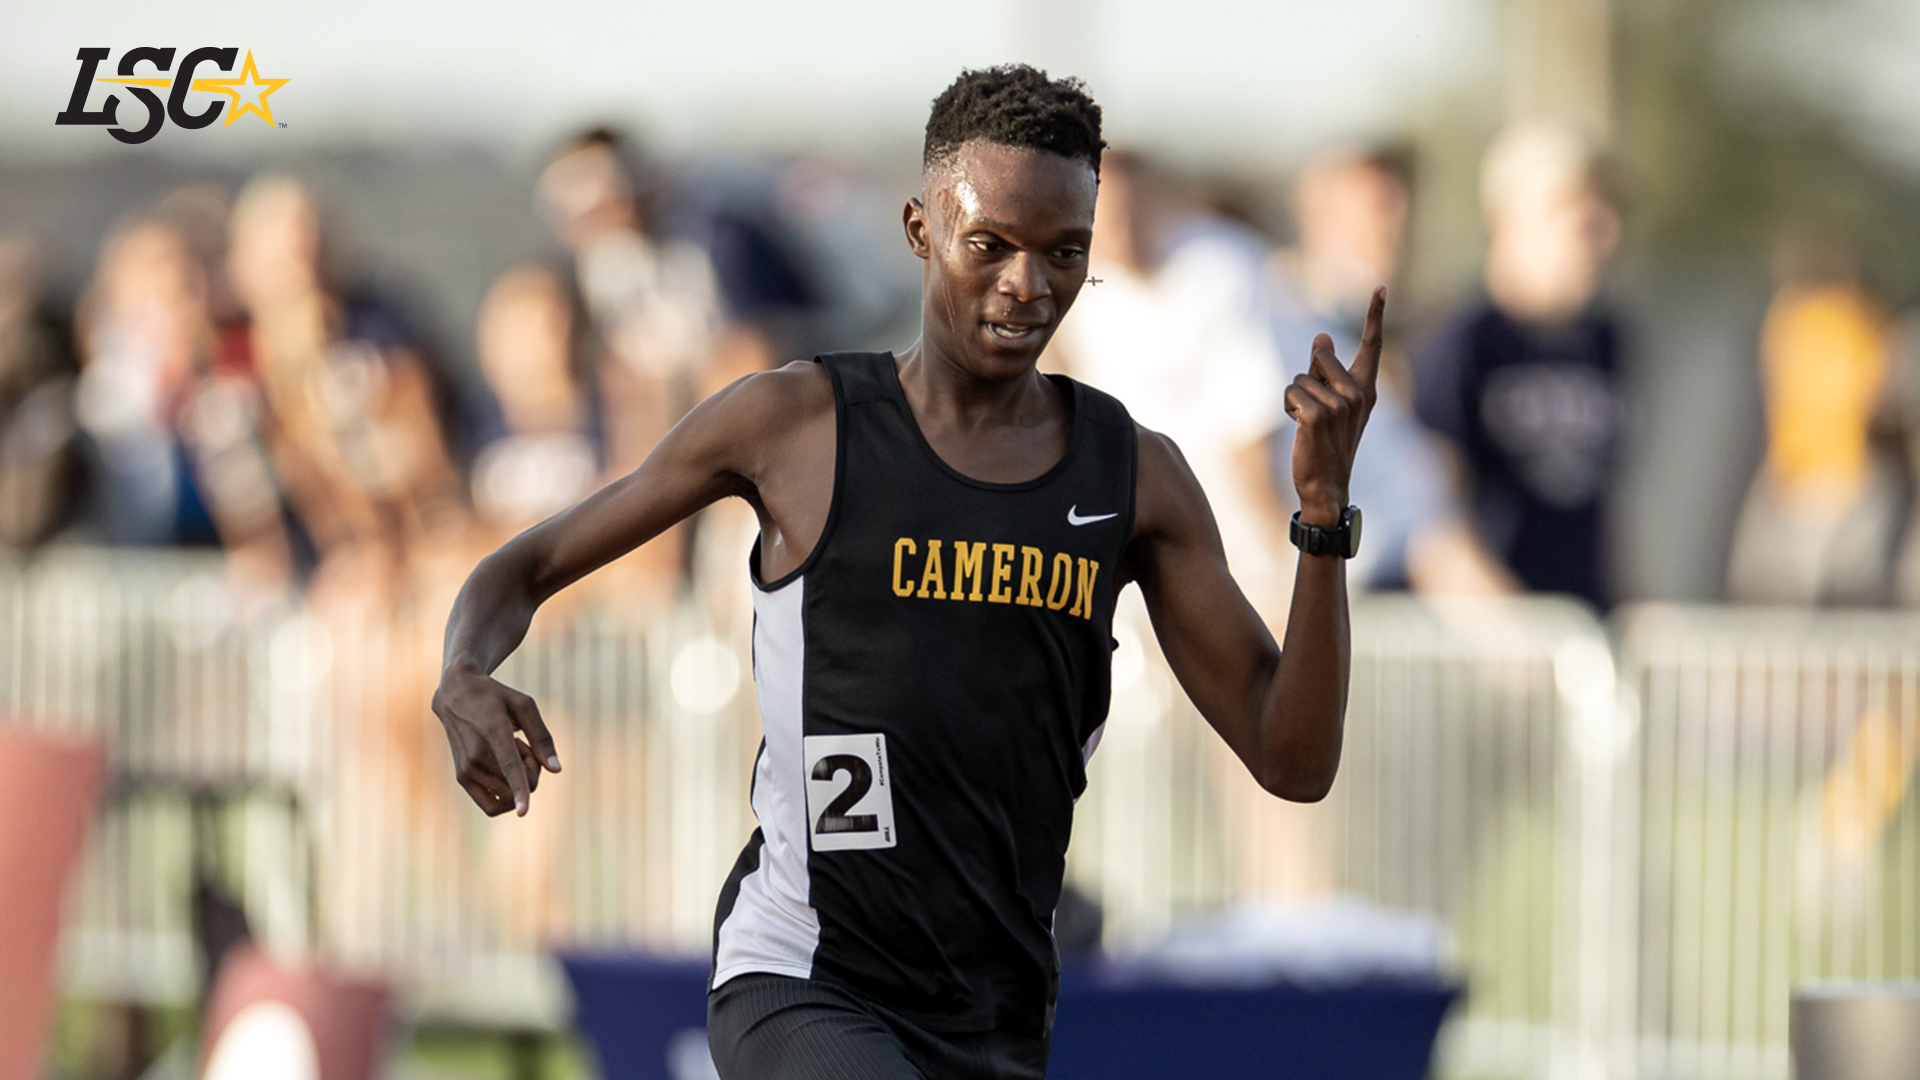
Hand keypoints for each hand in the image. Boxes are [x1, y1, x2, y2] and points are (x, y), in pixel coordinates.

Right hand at [431, 662, 561, 816]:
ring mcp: (466, 769)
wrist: (456, 695)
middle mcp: (476, 755)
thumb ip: (542, 737)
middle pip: (519, 783)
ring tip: (509, 752)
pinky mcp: (462, 778)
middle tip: (523, 745)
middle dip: (531, 769)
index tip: (524, 811)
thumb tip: (556, 770)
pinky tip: (503, 771)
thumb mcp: (525, 705)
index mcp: (494, 732)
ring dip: (518, 779)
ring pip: (508, 795)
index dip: (520, 790)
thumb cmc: (495, 697)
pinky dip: (506, 795)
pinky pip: (491, 806)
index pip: (509, 767)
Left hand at [1284, 287, 1382, 526]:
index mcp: (1366, 389)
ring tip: (1307, 423)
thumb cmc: (1327, 443)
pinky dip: (1287, 408)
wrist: (1326, 484)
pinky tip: (1299, 428)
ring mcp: (1340, 406)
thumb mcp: (1332, 404)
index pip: (1372, 346)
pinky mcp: (1319, 416)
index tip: (1381, 286)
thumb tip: (1320, 337)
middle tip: (1314, 409)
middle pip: (1320, 356)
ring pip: (1300, 378)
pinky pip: (1291, 393)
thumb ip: (1326, 371)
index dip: (1375, 315)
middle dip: (1308, 376)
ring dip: (1294, 398)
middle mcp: (1358, 395)